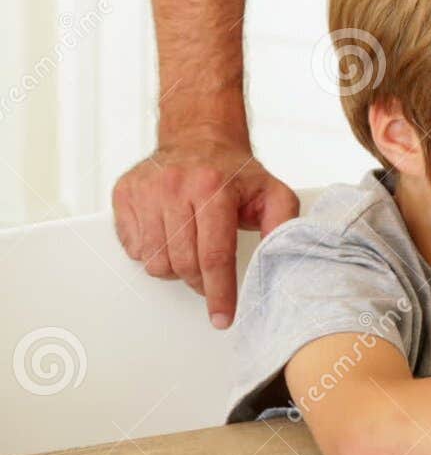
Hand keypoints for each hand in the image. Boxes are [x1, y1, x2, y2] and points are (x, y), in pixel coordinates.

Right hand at [112, 136, 298, 328]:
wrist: (199, 137)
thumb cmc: (236, 171)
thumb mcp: (273, 193)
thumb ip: (282, 226)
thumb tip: (281, 258)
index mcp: (212, 188)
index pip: (214, 255)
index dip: (219, 293)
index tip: (222, 317)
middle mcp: (174, 187)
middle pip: (183, 263)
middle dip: (199, 283)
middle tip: (210, 280)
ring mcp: (145, 190)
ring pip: (154, 260)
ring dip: (175, 268)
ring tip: (191, 250)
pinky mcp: (124, 194)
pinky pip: (133, 247)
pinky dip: (152, 252)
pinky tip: (170, 236)